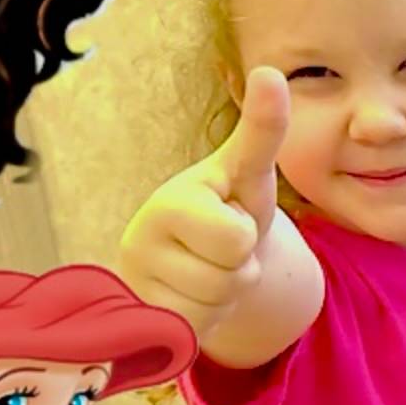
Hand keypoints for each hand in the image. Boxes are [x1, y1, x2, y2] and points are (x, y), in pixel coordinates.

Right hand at [118, 67, 288, 336]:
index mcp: (171, 201)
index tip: (225, 217)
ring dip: (224, 294)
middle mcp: (140, 240)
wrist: (199, 259)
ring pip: (214, 306)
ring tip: (205, 270)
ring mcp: (134, 284)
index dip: (244, 235)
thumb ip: (263, 129)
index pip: (236, 239)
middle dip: (238, 268)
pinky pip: (193, 333)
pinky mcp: (134, 320)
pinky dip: (203, 320)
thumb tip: (272, 71)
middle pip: (229, 277)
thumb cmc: (228, 208)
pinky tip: (189, 297)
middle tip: (219, 251)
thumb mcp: (250, 173)